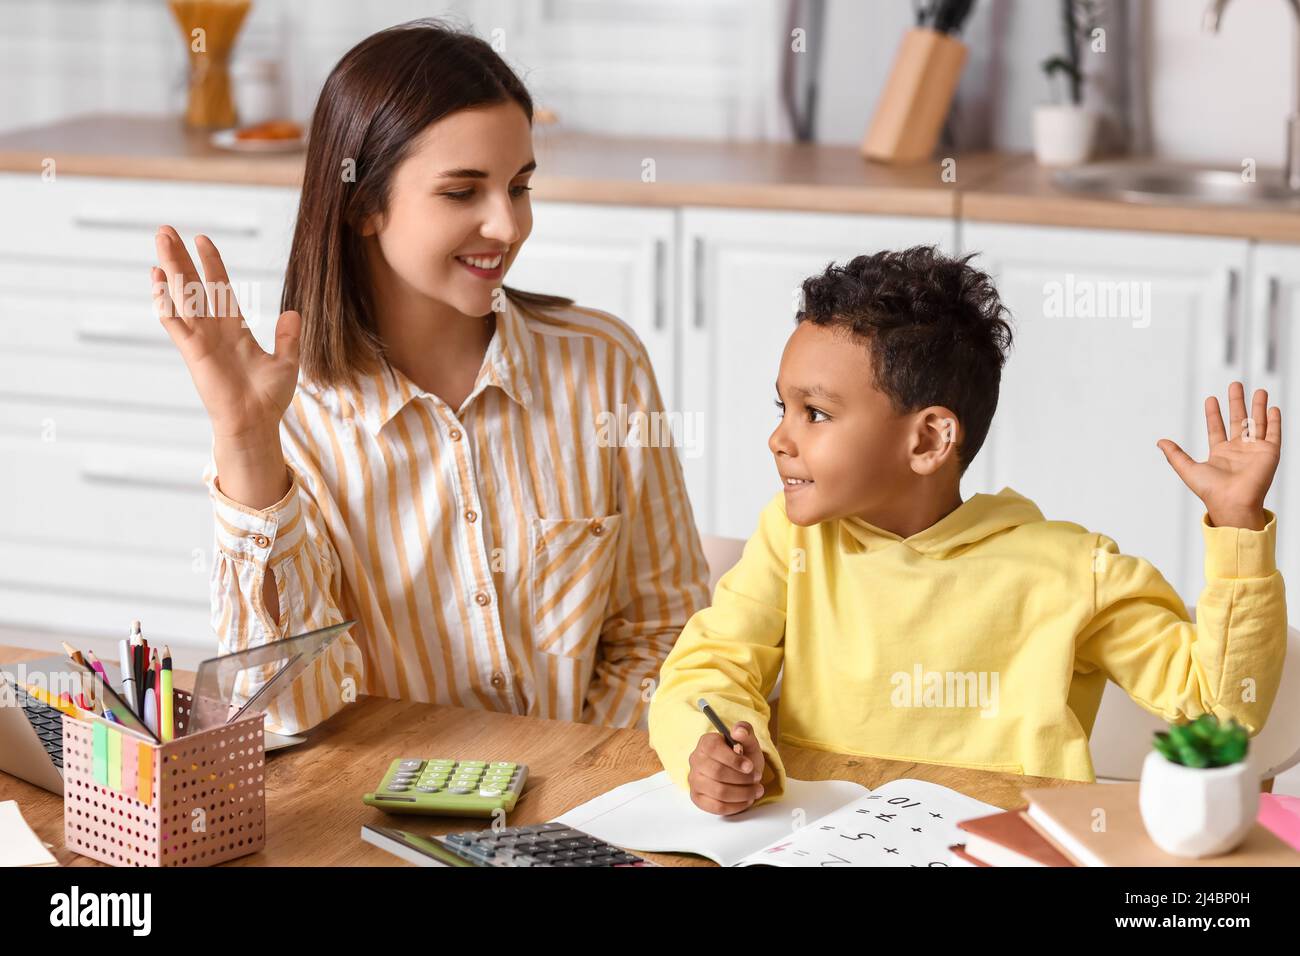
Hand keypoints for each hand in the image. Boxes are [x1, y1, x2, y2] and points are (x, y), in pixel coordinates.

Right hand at [152, 226, 300, 441]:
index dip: (212, 263)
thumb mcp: (286, 362)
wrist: (255, 422)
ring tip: (160, 240)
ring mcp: (201, 338)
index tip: (203, 240)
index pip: (220, 287)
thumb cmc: (268, 397)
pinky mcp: (192, 351)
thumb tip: (293, 313)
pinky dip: (164, 300)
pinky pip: (174, 322)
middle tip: (166, 230)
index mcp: (234, 328)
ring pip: (182, 295)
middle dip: (181, 257)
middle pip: (194, 284)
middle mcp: (214, 328)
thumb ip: (288, 337)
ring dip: (171, 267)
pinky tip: (156, 279)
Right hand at [687, 721, 765, 814]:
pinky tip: (746, 800)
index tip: (750, 766)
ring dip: (742, 793)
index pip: (714, 750)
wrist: (741, 773)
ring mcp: (694, 780)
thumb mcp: (749, 742)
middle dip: (742, 778)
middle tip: (757, 778)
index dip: (733, 760)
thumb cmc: (743, 756)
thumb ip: (746, 732)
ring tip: (756, 790)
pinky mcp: (698, 798)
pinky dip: (736, 806)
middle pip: (717, 772)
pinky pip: (716, 806)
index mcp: (706, 742)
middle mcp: (696, 760)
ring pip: (719, 791)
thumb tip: (738, 731)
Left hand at [1158, 382, 1280, 530]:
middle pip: (1238, 420)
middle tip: (1235, 384)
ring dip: (1258, 406)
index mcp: (1220, 453)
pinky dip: (1274, 421)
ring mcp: (1254, 451)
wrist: (1232, 502)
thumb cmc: (1210, 490)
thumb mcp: (1187, 469)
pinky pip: (1273, 433)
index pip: (1216, 428)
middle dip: (1236, 402)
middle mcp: (1238, 450)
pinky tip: (1272, 408)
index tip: (1210, 399)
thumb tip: (1160, 442)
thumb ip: (1175, 455)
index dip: (1213, 414)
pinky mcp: (1269, 453)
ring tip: (1259, 390)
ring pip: (1257, 423)